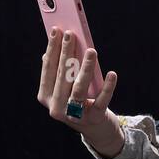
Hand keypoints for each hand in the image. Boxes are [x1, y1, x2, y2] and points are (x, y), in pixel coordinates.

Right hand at [37, 28, 124, 157]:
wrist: (94, 128)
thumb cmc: (78, 100)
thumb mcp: (64, 87)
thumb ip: (59, 70)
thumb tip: (55, 47)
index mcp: (46, 96)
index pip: (48, 69)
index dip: (52, 49)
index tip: (56, 30)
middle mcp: (56, 107)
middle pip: (62, 76)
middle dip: (66, 52)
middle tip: (71, 34)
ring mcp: (74, 115)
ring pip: (79, 88)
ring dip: (86, 68)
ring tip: (92, 51)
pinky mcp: (93, 118)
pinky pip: (101, 101)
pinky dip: (107, 87)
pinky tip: (112, 74)